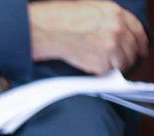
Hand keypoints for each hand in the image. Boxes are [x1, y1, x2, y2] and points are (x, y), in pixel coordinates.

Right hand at [30, 0, 146, 74]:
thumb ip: (110, 18)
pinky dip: (99, 71)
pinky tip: (90, 64)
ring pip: (122, 63)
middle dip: (128, 57)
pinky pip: (106, 71)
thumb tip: (120, 31)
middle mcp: (117, 30)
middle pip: (132, 49)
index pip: (138, 31)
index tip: (141, 49)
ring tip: (103, 64)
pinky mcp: (100, 62)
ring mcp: (110, 47)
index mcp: (116, 14)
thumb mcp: (93, 8)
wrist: (50, 30)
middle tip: (122, 62)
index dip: (141, 42)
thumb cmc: (64, 18)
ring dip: (114, 66)